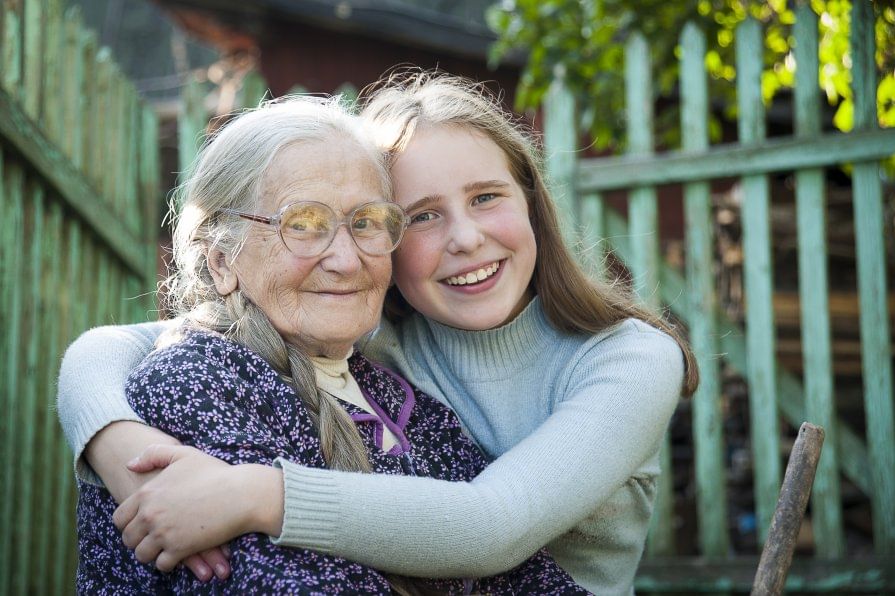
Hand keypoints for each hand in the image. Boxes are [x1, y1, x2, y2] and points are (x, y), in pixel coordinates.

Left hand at [113, 445, 268, 572]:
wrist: (241, 494)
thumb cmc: (215, 473)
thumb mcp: (184, 454)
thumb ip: (153, 454)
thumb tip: (129, 466)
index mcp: (147, 493)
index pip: (119, 518)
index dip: (129, 523)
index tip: (143, 524)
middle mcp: (150, 515)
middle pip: (128, 539)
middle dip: (139, 540)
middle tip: (154, 537)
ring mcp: (164, 533)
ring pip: (142, 554)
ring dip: (151, 553)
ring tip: (164, 547)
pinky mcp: (180, 549)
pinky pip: (162, 564)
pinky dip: (168, 562)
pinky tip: (177, 554)